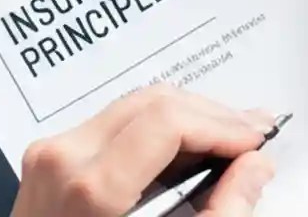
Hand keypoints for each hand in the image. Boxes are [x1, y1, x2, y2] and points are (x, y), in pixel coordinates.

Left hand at [11, 85, 276, 216]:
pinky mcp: (51, 153)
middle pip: (156, 102)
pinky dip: (158, 129)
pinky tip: (186, 150)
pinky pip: (116, 120)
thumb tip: (254, 167)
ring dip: (189, 118)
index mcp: (90, 187)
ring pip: (137, 104)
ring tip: (226, 143)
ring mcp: (51, 152)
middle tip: (252, 137)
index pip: (170, 120)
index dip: (223, 126)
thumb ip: (222, 212)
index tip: (256, 143)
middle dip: (213, 116)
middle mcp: (64, 157)